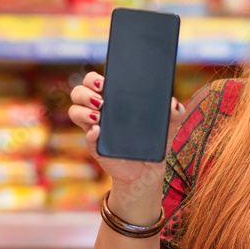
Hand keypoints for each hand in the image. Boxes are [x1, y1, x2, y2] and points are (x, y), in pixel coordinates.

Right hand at [68, 71, 187, 197]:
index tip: (103, 82)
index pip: (94, 81)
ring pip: (74, 112)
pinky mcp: (97, 147)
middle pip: (78, 92)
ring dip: (83, 111)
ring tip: (99, 116)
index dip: (93, 78)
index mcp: (114, 100)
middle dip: (84, 92)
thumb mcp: (168, 127)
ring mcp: (95, 128)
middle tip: (100, 99)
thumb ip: (174, 114)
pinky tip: (98, 131)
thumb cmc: (153, 142)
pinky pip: (87, 138)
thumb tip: (174, 103)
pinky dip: (90, 134)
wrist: (148, 170)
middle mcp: (100, 111)